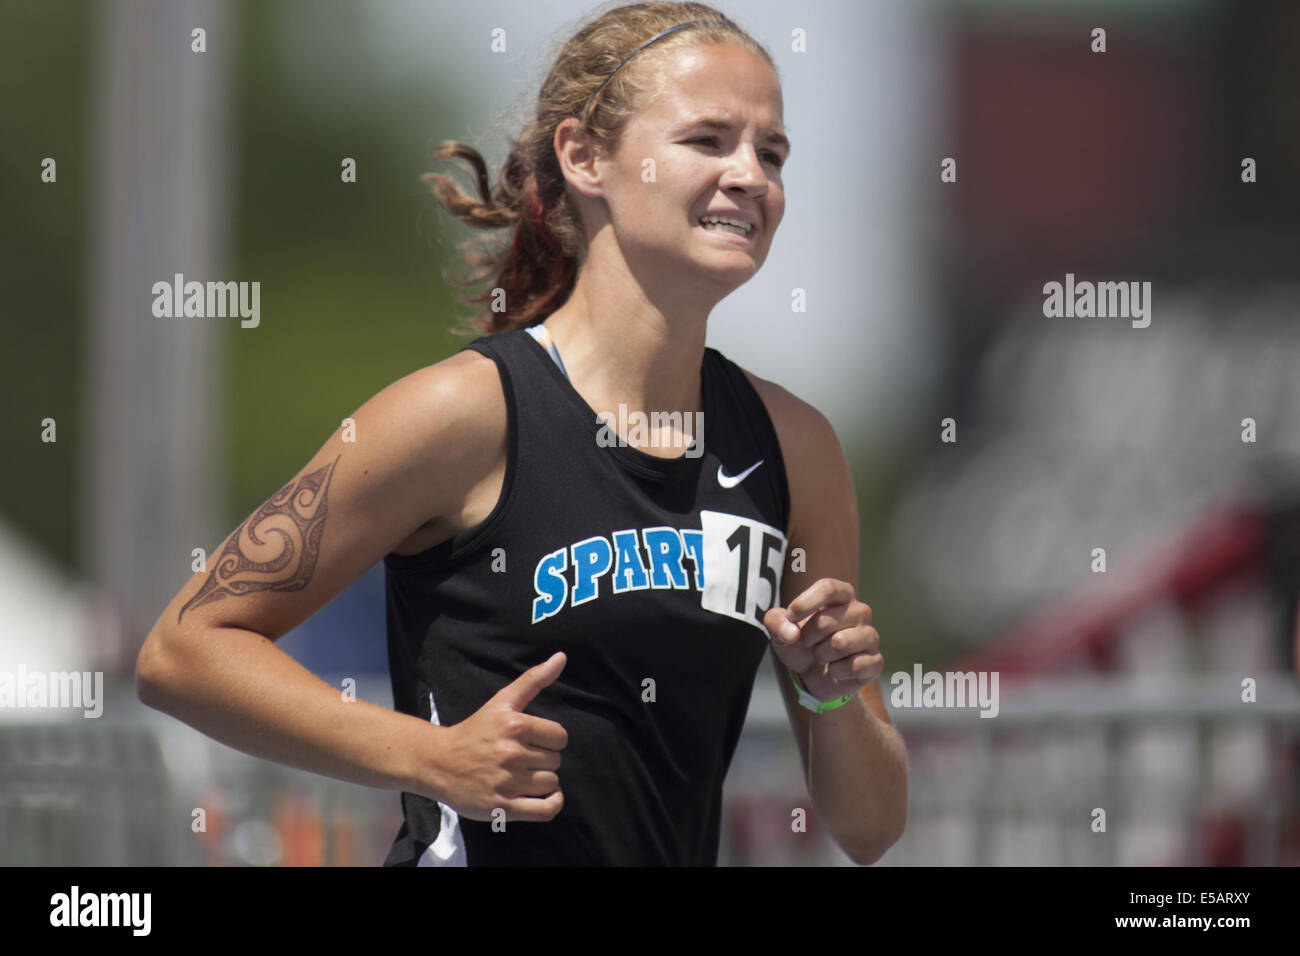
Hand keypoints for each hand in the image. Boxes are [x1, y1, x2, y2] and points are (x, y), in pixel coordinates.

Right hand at [427, 651, 568, 821]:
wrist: (438, 763)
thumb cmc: (474, 731)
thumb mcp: (502, 701)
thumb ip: (533, 679)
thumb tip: (561, 657)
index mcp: (515, 725)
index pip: (560, 737)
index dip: (550, 739)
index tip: (534, 740)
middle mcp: (512, 754)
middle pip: (555, 761)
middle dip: (543, 759)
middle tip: (521, 758)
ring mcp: (506, 782)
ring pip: (551, 784)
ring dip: (542, 782)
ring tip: (522, 776)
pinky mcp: (501, 808)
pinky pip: (546, 810)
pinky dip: (552, 803)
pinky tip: (545, 796)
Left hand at [763, 578, 882, 704]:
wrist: (814, 676)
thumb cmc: (800, 643)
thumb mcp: (780, 630)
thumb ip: (776, 621)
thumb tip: (791, 633)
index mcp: (840, 595)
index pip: (828, 588)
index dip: (806, 603)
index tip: (791, 616)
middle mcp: (859, 611)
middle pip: (825, 621)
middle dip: (807, 637)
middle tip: (809, 643)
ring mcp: (870, 636)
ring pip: (840, 643)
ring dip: (822, 655)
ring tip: (822, 655)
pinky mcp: (875, 661)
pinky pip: (854, 666)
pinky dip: (837, 671)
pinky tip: (836, 669)